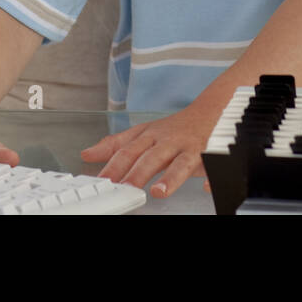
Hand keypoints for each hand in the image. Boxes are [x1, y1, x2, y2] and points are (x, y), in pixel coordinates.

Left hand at [79, 101, 217, 198]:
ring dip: (171, 176)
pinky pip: (213, 167)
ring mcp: (190, 148)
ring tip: (159, 191)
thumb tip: (87, 154)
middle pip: (152, 156)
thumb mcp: (143, 132)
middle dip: (138, 172)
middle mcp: (168, 141)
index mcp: (150, 136)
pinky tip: (206, 187)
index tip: (102, 180)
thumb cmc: (173, 128)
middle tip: (126, 188)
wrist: (211, 111)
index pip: (129, 150)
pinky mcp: (211, 154)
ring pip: (181, 162)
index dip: (115, 165)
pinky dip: (212, 176)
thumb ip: (116, 144)